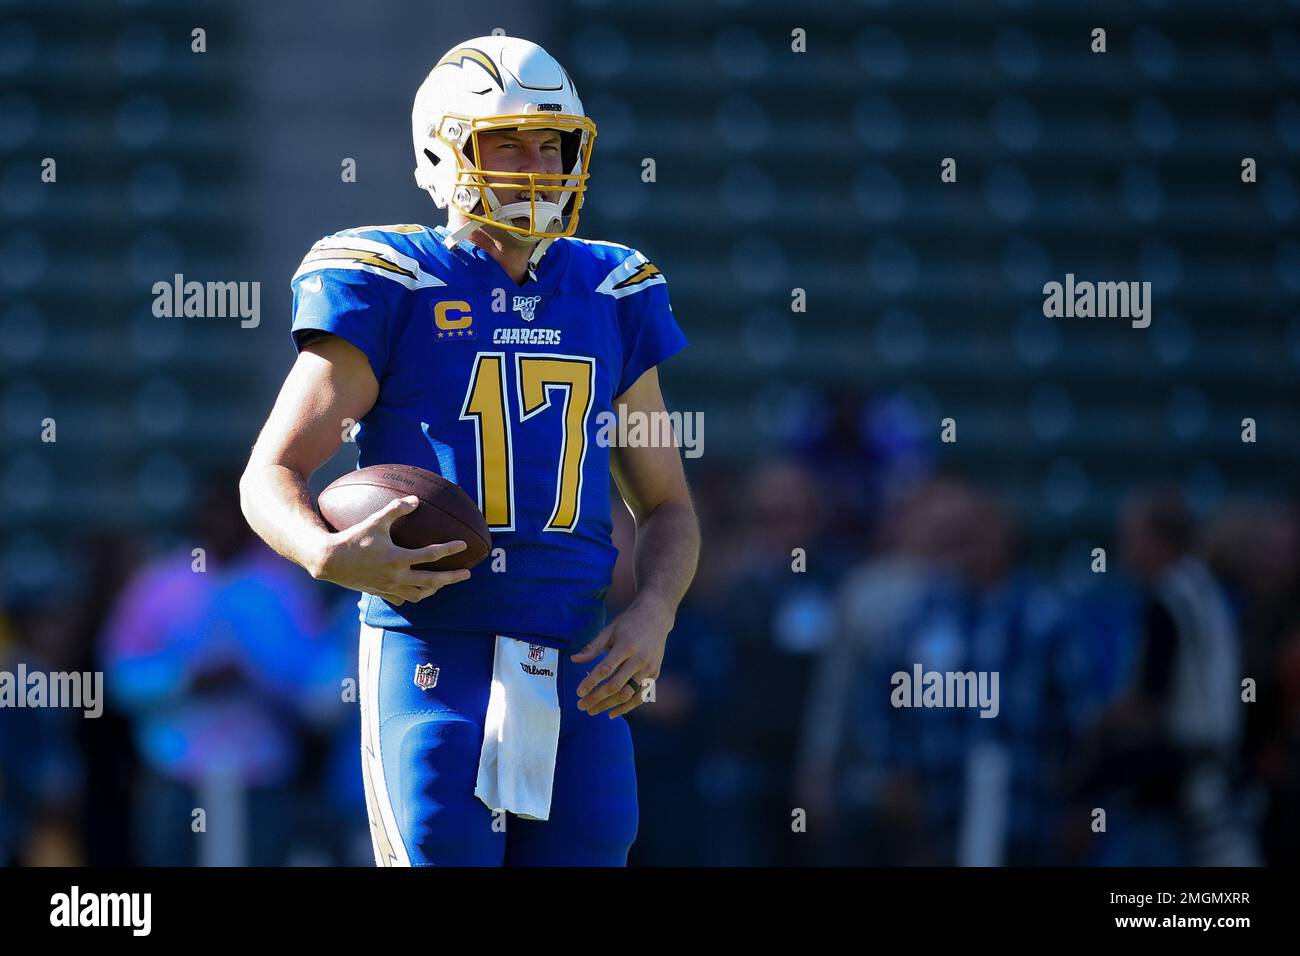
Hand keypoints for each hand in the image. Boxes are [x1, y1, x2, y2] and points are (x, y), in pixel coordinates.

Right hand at [312, 495, 471, 605]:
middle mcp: (396, 576)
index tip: (463, 545)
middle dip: (452, 578)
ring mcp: (389, 587)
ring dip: (434, 589)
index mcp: (398, 558)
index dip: (449, 550)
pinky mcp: (380, 592)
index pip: (431, 555)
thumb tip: (416, 500)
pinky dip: (414, 595)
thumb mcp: (375, 521)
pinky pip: (402, 599)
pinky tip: (418, 590)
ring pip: (419, 594)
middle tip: (467, 575)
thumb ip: (396, 509)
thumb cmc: (352, 538)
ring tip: (443, 583)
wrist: (329, 561)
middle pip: (432, 580)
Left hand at [571, 598, 673, 718]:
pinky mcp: (654, 674)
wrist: (656, 617)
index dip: (591, 682)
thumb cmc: (628, 623)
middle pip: (616, 685)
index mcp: (626, 646)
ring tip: (593, 711)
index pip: (605, 669)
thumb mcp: (609, 630)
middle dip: (596, 698)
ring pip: (628, 694)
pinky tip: (612, 713)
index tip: (578, 692)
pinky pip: (640, 696)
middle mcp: (639, 660)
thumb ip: (592, 647)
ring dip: (609, 705)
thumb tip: (574, 660)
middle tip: (581, 706)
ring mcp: (649, 669)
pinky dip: (627, 707)